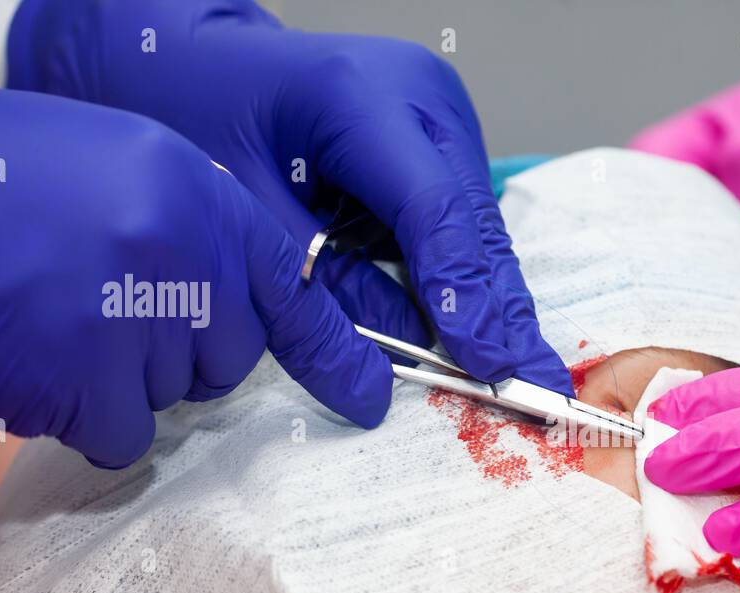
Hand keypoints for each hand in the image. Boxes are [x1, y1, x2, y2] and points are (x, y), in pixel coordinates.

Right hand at [0, 88, 389, 466]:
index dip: (333, 349)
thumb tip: (230, 302)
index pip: (290, 284)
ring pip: (171, 396)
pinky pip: (124, 436)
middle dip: (179, 354)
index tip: (371, 398)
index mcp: (190, 188)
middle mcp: (180, 247)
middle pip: (230, 354)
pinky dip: (82, 421)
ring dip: (118, 381)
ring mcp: (137, 314)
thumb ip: (182, 229)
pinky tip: (34, 367)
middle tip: (99, 315)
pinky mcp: (89, 377)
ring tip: (48, 321)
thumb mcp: (106, 170)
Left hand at [8, 0, 571, 393]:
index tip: (488, 365)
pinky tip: (498, 339)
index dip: (463, 294)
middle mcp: (424, 100)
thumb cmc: (199, 117)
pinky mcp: (443, 144)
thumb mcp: (244, 211)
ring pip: (480, 230)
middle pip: (474, 223)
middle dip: (504, 313)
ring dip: (500, 306)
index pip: (431, 208)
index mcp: (362, 97)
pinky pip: (463, 226)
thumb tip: (393, 366)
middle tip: (542, 388)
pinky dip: (474, 284)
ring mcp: (441, 119)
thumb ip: (319, 286)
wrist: (198, 58)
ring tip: (533, 376)